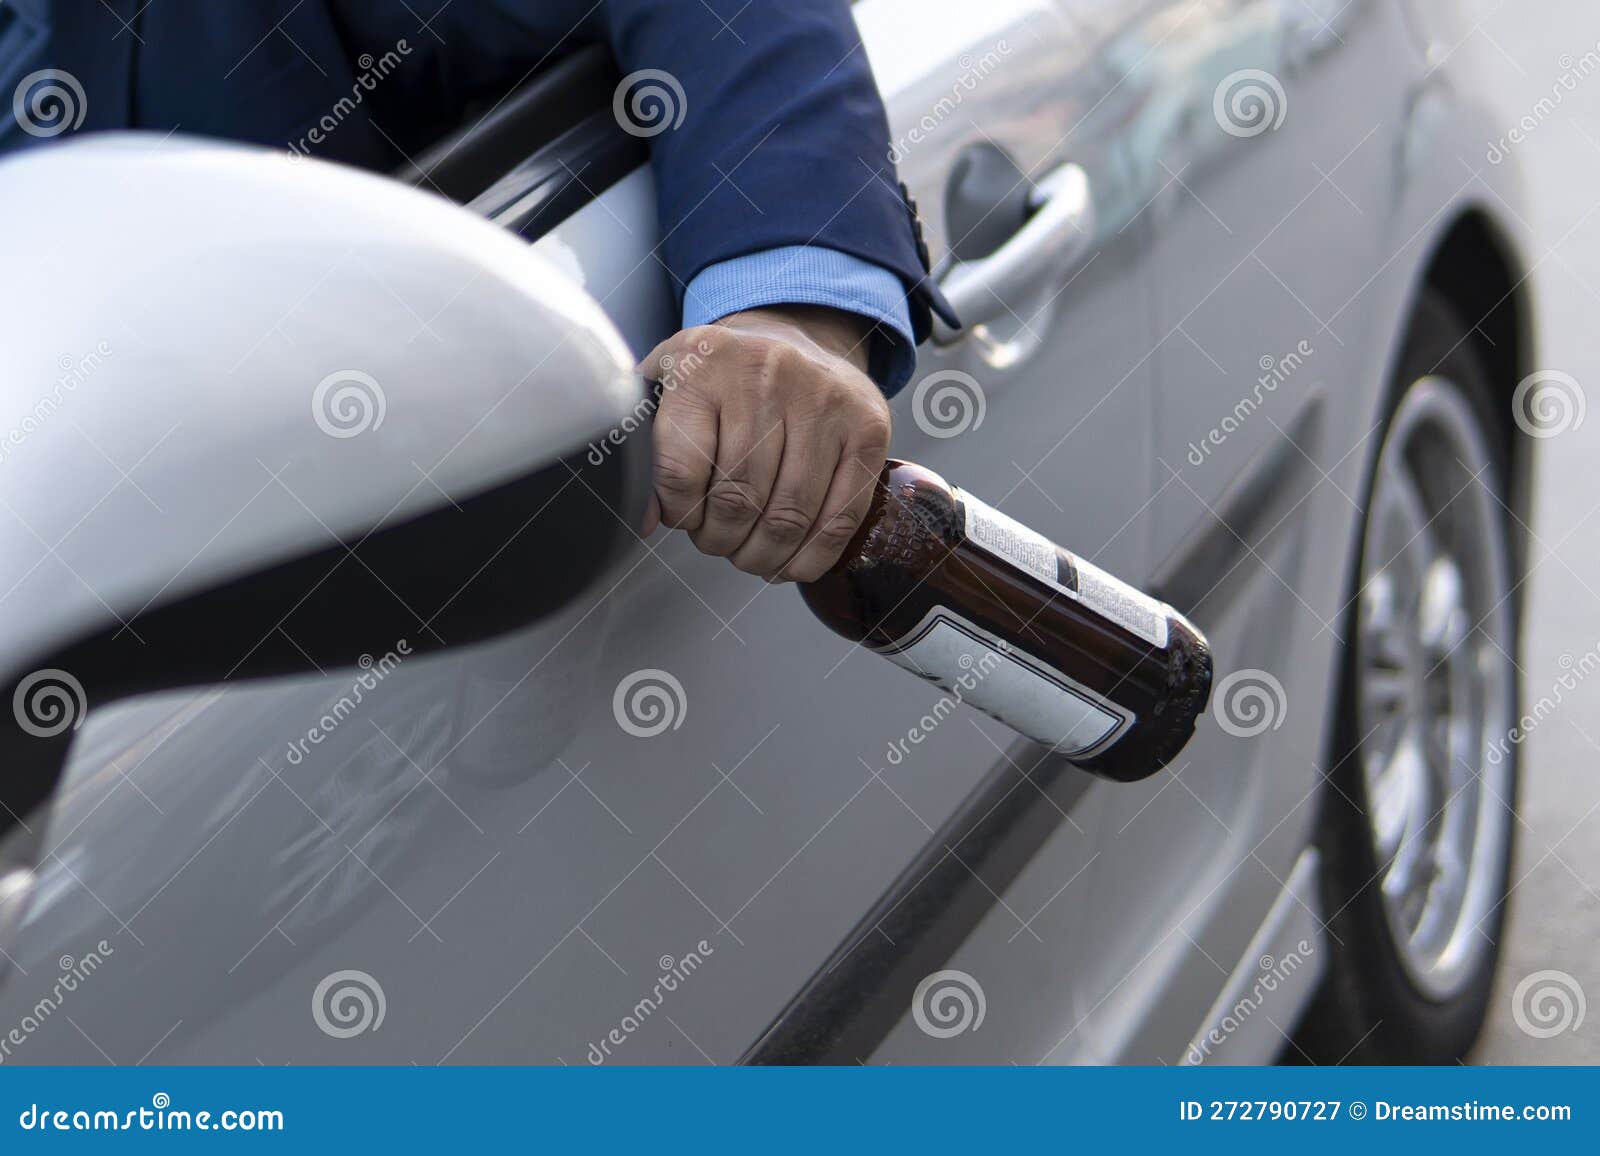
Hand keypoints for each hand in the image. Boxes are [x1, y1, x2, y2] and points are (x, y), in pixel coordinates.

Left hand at [640, 305, 890, 581]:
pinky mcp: (868, 428)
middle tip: (719, 543)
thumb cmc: (724, 374)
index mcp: (705, 364)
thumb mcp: (669, 385)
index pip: (680, 470)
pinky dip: (813, 555)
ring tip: (752, 556)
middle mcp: (766, 375)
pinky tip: (793, 561)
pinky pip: (841, 516)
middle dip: (722, 540)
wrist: (797, 335)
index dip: (679, 514)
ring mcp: (824, 401)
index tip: (684, 519)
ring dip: (765, 555)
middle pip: (737, 498)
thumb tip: (644, 521)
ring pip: (789, 516)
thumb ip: (648, 448)